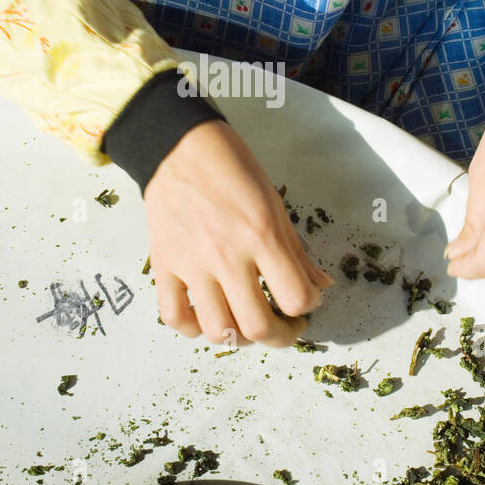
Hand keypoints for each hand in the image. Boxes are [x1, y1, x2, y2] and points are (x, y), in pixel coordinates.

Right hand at [143, 119, 334, 346]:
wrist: (177, 147)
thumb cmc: (231, 168)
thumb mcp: (274, 202)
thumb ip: (297, 250)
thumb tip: (321, 285)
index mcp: (261, 236)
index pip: (296, 298)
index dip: (309, 306)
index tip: (307, 300)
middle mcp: (227, 256)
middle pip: (258, 326)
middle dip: (282, 336)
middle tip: (286, 326)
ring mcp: (192, 265)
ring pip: (218, 330)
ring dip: (241, 337)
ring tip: (249, 323)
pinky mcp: (163, 266)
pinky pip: (175, 317)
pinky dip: (193, 329)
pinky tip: (208, 319)